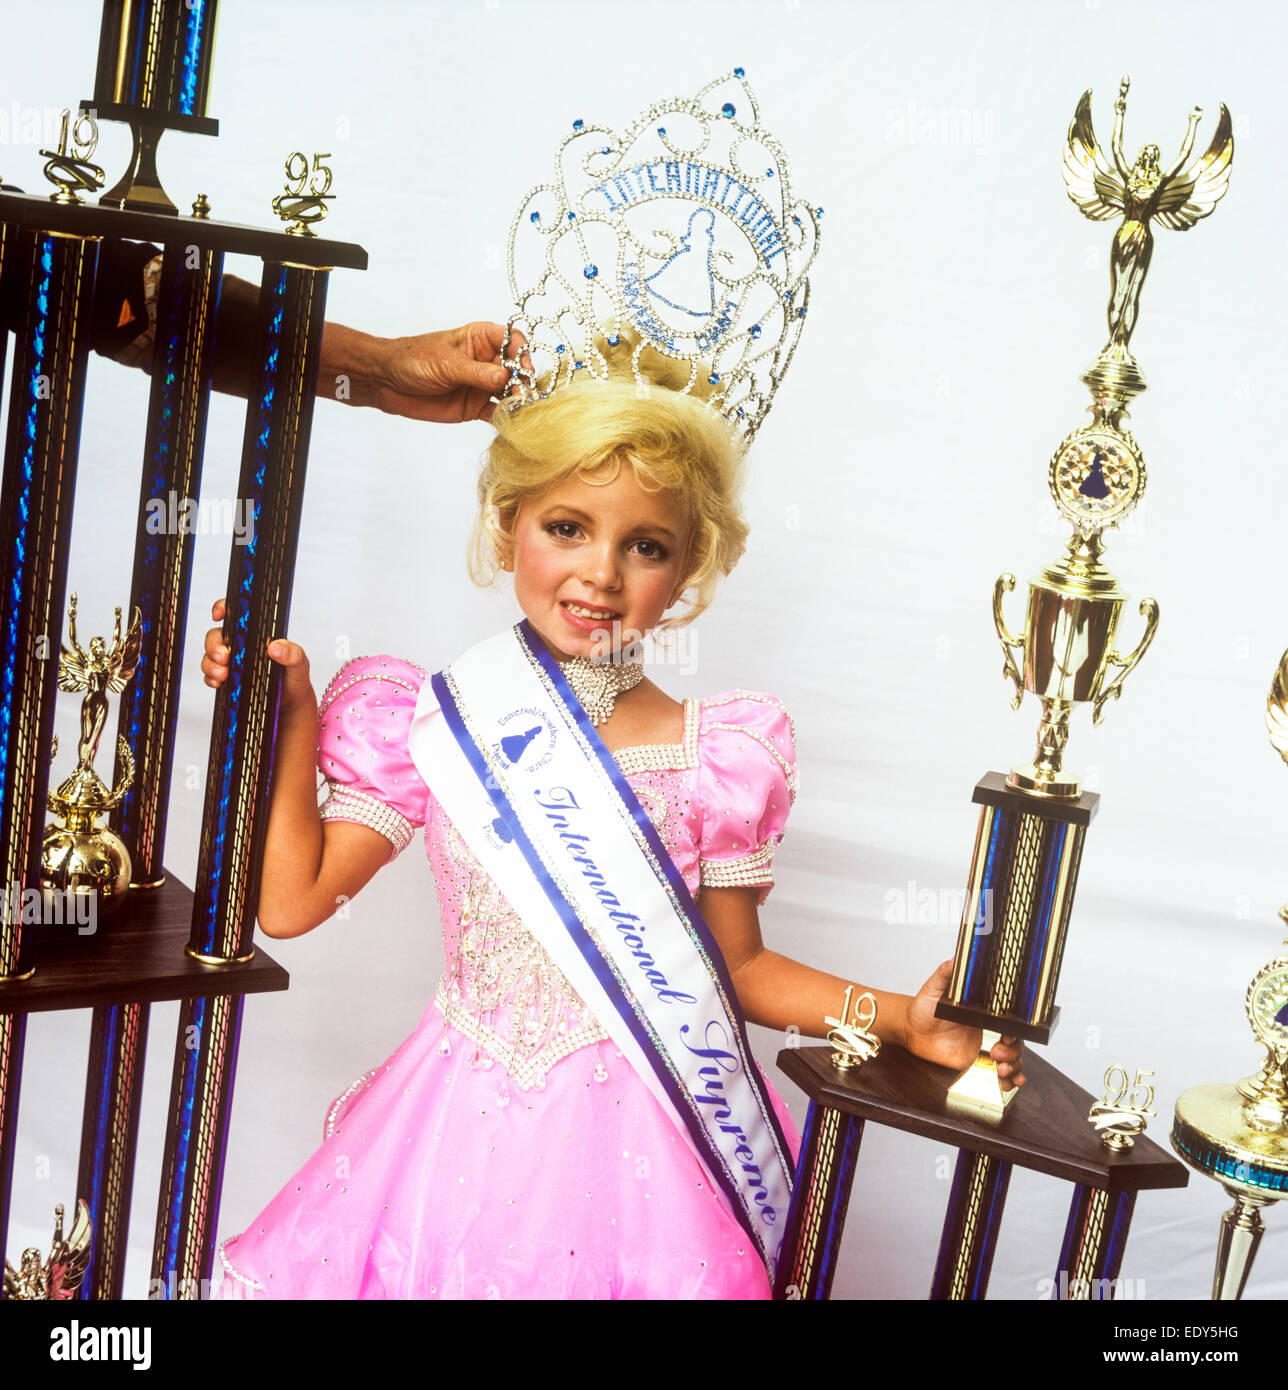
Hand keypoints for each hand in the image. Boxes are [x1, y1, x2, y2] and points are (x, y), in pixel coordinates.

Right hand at [200, 598, 313, 708]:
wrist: (290, 704)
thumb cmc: (294, 677)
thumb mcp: (300, 663)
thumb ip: (293, 653)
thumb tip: (275, 647)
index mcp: (257, 634)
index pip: (237, 615)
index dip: (223, 608)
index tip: (218, 615)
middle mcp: (241, 645)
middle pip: (216, 636)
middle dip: (214, 645)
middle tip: (223, 657)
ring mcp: (232, 662)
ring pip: (210, 655)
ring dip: (210, 664)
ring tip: (223, 674)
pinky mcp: (228, 679)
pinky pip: (210, 675)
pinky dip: (210, 678)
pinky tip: (218, 683)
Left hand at [371, 321, 510, 422]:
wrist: (388, 381)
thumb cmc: (413, 359)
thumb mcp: (446, 363)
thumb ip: (476, 372)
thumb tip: (505, 376)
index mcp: (480, 340)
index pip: (511, 342)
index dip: (521, 354)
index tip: (523, 370)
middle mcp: (486, 361)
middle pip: (516, 370)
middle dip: (523, 382)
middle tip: (524, 396)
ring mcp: (482, 385)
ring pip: (510, 393)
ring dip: (518, 402)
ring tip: (521, 412)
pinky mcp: (475, 407)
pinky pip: (497, 414)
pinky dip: (506, 420)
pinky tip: (510, 425)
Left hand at [902, 960, 1025, 1089]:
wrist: (910, 1031)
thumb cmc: (922, 1007)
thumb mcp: (933, 989)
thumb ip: (944, 974)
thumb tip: (955, 958)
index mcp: (983, 1012)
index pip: (1010, 1020)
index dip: (1017, 1029)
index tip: (1009, 1035)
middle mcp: (988, 1029)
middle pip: (1017, 1041)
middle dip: (1015, 1051)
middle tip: (998, 1054)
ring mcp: (983, 1047)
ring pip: (1012, 1059)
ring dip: (1014, 1066)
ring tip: (1002, 1070)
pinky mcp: (976, 1063)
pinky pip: (998, 1074)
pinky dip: (1008, 1080)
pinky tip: (1009, 1083)